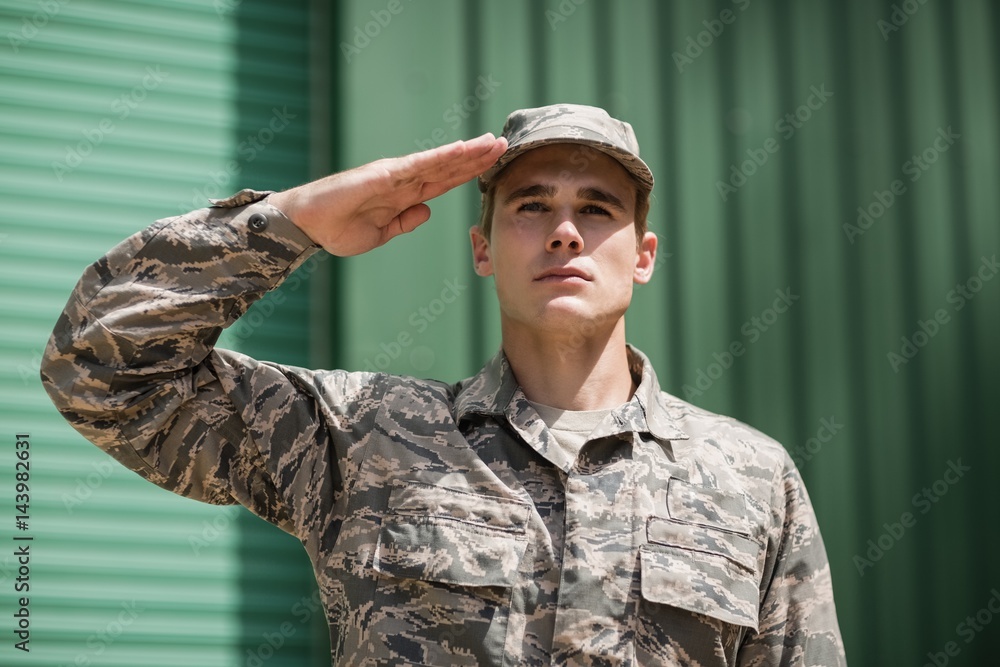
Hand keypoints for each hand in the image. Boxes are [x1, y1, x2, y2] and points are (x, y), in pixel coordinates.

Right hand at [269, 133, 506, 256]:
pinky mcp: (385, 173)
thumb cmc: (338, 228)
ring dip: (467, 152)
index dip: (468, 173)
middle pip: (448, 167)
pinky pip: (420, 164)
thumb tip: (426, 213)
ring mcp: (395, 174)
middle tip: (504, 144)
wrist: (309, 226)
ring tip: (492, 142)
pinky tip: (462, 150)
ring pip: (439, 161)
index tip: (493, 165)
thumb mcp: (380, 234)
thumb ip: (404, 223)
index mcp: (404, 196)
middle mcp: (404, 181)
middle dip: (476, 157)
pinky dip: (443, 156)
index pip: (444, 182)